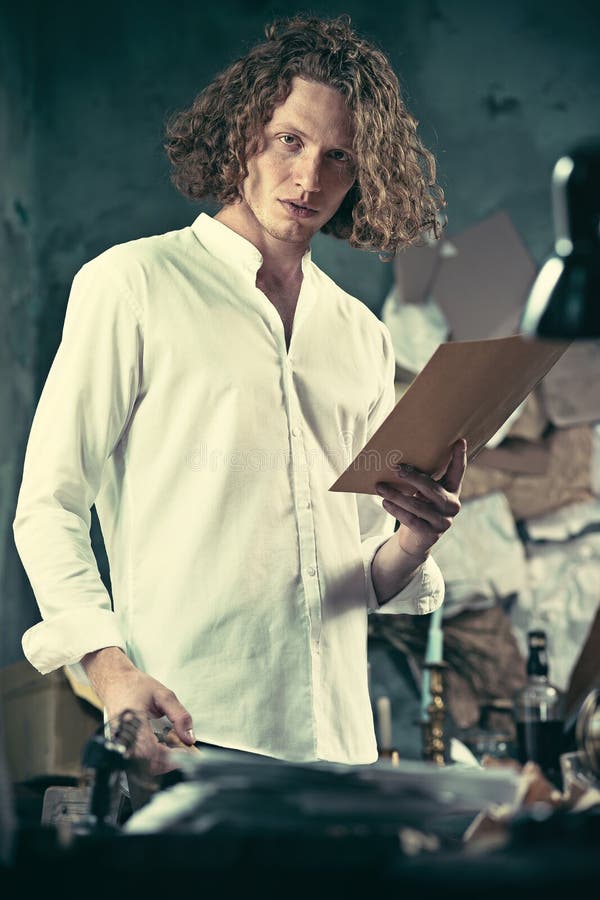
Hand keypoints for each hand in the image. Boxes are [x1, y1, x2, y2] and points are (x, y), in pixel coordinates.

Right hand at [81, 647, 195, 775]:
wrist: (115, 682)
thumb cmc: (135, 686)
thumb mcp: (164, 695)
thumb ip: (179, 716)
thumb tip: (189, 738)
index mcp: (134, 723)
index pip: (152, 752)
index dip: (171, 757)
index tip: (186, 753)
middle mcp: (124, 737)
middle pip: (147, 765)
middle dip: (168, 762)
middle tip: (182, 749)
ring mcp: (120, 744)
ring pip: (142, 766)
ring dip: (161, 761)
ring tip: (172, 745)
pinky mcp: (120, 746)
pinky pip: (137, 761)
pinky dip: (152, 758)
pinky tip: (160, 745)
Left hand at [376, 438, 466, 557]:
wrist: (417, 538)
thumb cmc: (421, 506)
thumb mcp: (425, 492)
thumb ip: (423, 478)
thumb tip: (400, 461)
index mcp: (453, 490)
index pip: (458, 471)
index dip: (459, 456)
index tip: (460, 440)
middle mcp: (452, 505)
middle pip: (431, 488)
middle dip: (413, 477)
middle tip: (396, 468)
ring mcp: (443, 521)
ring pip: (417, 505)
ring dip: (396, 495)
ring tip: (380, 487)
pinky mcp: (431, 534)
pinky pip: (411, 520)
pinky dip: (396, 510)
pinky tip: (385, 502)